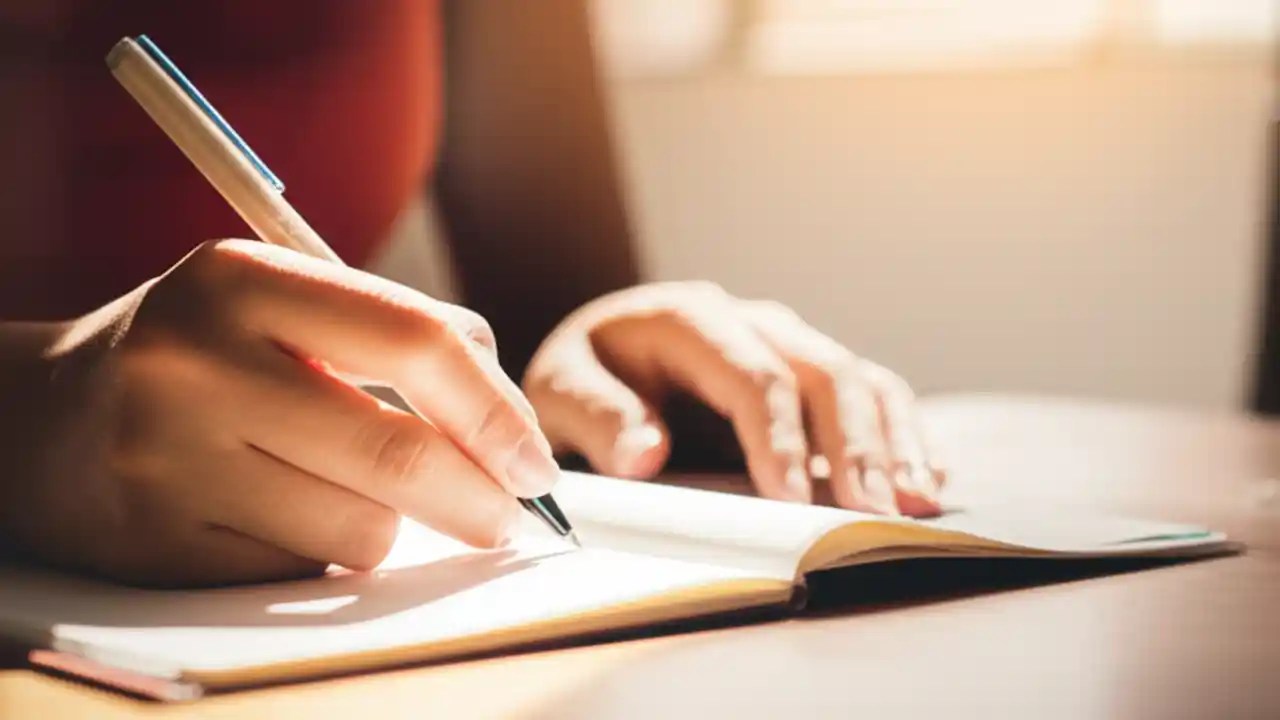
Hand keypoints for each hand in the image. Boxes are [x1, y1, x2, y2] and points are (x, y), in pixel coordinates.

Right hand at [0, 240, 557, 586]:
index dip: (498, 410)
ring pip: (360, 531)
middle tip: (508, 515)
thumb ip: (400, 340)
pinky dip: (325, 556)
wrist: (47, 419)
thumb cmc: (206, 353)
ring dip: (390, 526)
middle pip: (397, 452)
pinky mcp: (157, 545)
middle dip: (481, 498)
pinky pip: (304, 576)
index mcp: (241, 280)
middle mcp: (194, 364)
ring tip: (345, 491)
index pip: (416, 340)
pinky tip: (283, 517)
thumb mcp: (285, 304)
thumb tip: (512, 430)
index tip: (535, 460)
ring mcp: (168, 460)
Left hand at [524, 282, 943, 516]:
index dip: (779, 439)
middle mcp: (750, 321)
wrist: (600, 351)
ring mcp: (786, 342)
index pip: (751, 375)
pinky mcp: (807, 371)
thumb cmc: (584, 375)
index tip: (792, 501)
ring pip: (859, 379)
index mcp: (687, 318)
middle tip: (873, 511)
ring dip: (892, 441)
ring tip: (916, 500)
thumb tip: (645, 455)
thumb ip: (599, 417)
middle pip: (823, 372)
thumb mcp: (561, 390)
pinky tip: (927, 477)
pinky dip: (903, 434)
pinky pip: (871, 393)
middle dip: (853, 445)